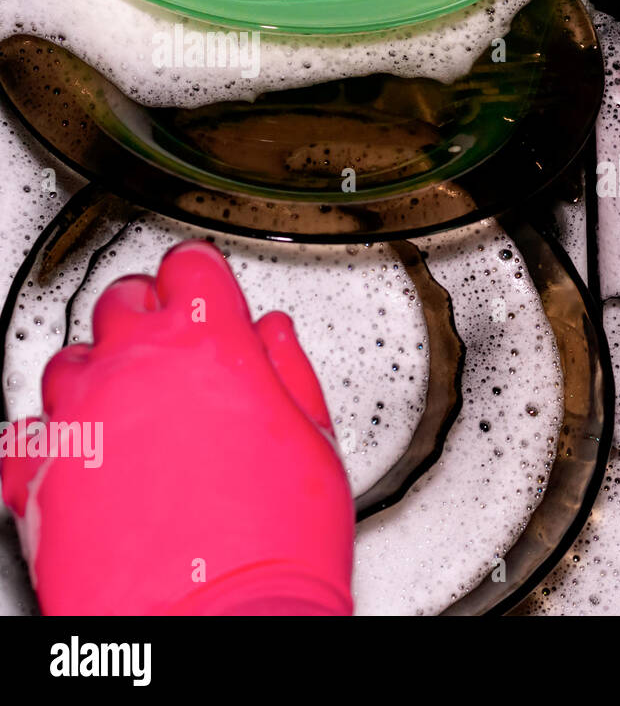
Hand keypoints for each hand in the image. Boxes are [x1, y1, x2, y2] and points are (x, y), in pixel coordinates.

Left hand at [0, 240, 353, 614]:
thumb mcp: (316, 442)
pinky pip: (30, 429)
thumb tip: (272, 336)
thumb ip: (289, 371)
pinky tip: (94, 456)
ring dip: (103, 371)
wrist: (221, 625)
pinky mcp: (37, 471)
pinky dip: (57, 435)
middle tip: (176, 348)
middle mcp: (135, 366)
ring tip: (137, 410)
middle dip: (151, 314)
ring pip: (70, 359)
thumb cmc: (276, 545)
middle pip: (123, 300)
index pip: (190, 266)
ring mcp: (80, 416)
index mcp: (210, 345)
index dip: (202, 276)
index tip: (206, 291)